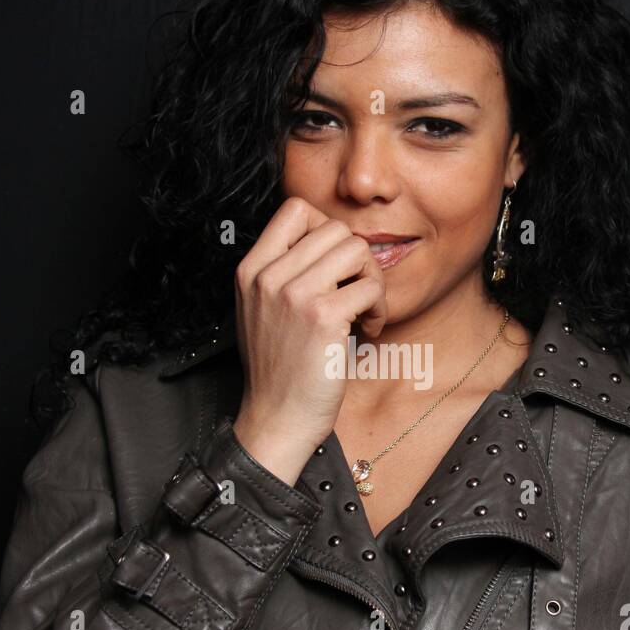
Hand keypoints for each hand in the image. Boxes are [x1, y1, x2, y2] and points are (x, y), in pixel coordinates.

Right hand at [231, 197, 387, 482]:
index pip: (296, 209)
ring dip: (371, 280)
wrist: (277, 419)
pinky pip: (370, 287)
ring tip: (364, 310)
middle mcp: (268, 276)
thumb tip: (326, 243)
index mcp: (251, 270)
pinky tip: (366, 330)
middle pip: (335, 229)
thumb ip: (282, 273)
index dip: (326, 229)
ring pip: (357, 250)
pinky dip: (378, 309)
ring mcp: (294, 294)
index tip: (335, 265)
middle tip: (358, 293)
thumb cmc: (278, 369)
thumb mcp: (261, 310)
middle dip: (357, 260)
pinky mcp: (322, 317)